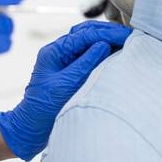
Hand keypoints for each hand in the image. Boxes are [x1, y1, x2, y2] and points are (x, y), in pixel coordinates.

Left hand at [0, 20, 131, 160]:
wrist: (30, 129)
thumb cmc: (43, 109)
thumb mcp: (65, 85)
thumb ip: (85, 63)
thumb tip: (104, 44)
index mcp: (55, 51)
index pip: (86, 34)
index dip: (109, 33)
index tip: (128, 36)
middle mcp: (59, 51)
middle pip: (87, 32)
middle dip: (110, 32)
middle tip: (131, 36)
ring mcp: (65, 60)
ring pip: (89, 41)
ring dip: (107, 40)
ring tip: (127, 42)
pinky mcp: (71, 70)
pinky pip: (89, 54)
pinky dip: (104, 52)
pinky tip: (116, 54)